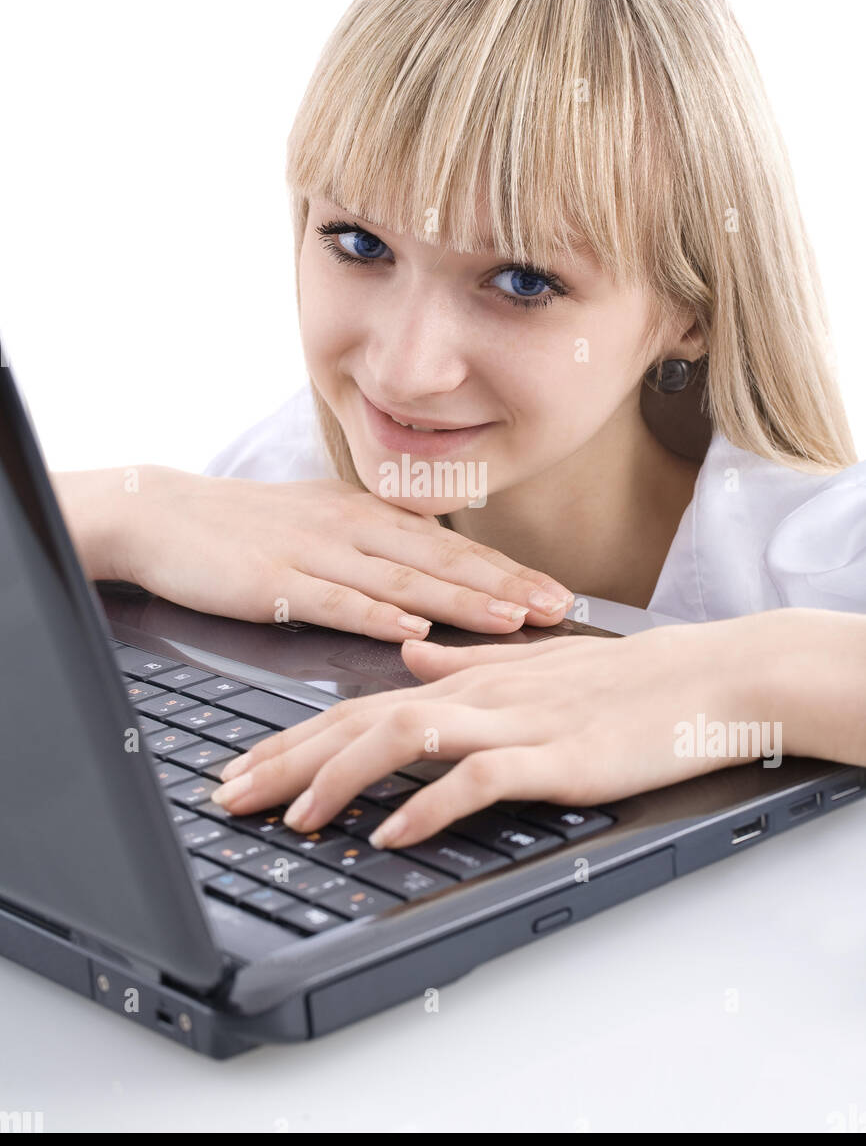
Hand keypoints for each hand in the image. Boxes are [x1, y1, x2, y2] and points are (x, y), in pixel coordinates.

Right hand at [111, 468, 572, 638]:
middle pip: (442, 559)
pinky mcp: (275, 579)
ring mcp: (314, 551)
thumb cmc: (245, 525)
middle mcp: (351, 527)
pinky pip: (334, 599)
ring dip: (461, 601)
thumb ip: (376, 545)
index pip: (451, 545)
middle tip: (559, 608)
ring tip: (512, 621)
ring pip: (402, 579)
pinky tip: (414, 632)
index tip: (556, 591)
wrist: (164, 513)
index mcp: (366, 515)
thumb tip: (432, 570)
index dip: (507, 570)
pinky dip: (377, 615)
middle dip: (506, 586)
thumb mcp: (321, 522)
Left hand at [211, 614, 773, 845]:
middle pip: (361, 720)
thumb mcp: (534, 668)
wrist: (705, 681)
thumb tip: (410, 664)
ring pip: (405, 737)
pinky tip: (391, 834)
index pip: (359, 706)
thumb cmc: (626, 682)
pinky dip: (427, 806)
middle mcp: (478, 695)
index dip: (292, 739)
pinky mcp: (553, 757)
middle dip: (287, 761)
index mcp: (469, 680)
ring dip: (341, 778)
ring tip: (297, 819)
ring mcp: (515, 723)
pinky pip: (476, 780)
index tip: (242, 770)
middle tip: (230, 797)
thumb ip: (467, 666)